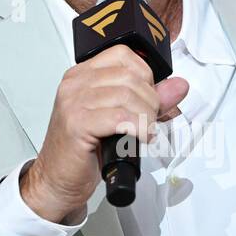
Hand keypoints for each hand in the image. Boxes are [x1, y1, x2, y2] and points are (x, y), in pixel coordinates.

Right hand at [22, 44, 189, 222]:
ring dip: (146, 117)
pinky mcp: (76, 124)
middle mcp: (75, 84)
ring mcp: (73, 102)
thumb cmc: (84, 151)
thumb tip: (179, 85)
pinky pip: (119, 118)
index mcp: (82, 75)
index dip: (146, 76)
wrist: (57, 179)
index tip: (148, 99)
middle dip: (150, 101)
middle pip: (129, 76)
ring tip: (143, 133)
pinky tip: (138, 139)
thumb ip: (148, 99)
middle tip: (148, 122)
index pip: (123, 55)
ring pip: (127, 95)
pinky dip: (137, 128)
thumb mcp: (120, 118)